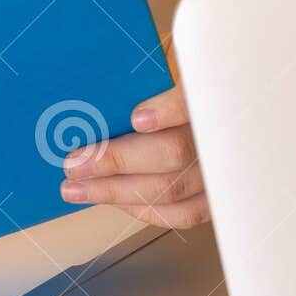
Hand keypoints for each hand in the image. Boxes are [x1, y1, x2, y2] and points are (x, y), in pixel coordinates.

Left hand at [58, 83, 209, 228]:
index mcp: (206, 98)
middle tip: (74, 163)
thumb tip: (97, 95)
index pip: (193, 101)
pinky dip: (143, 209)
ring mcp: (219, 172)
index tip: (136, 118)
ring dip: (116, 191)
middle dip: (116, 160)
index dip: (169, 110)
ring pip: (171, 189)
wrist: (220, 122)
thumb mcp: (167, 82)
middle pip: (173, 152)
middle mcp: (217, 136)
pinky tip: (113, 200)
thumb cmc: (181, 100)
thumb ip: (145, 87)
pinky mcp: (215, 198)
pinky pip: (182, 213)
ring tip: (77, 189)